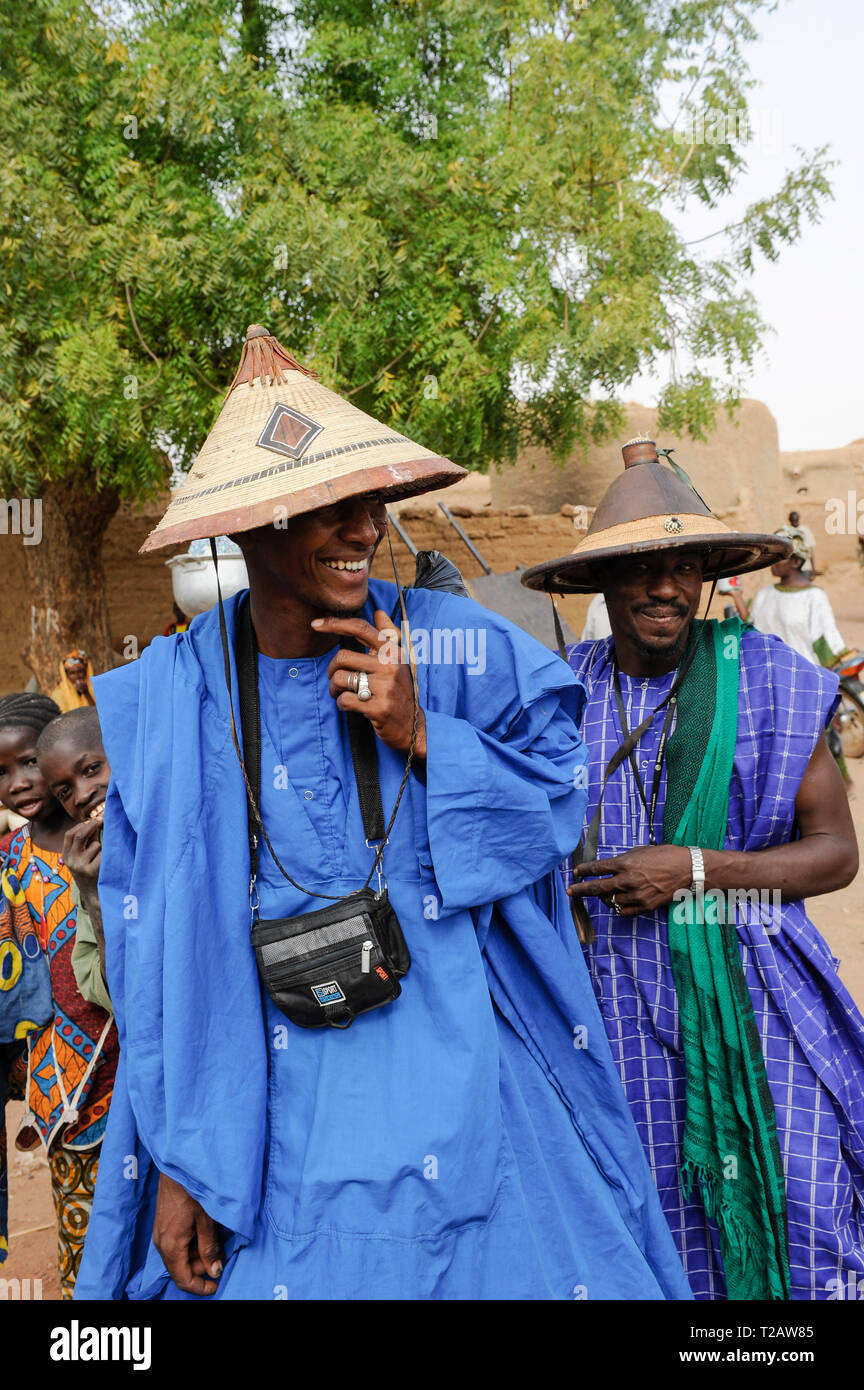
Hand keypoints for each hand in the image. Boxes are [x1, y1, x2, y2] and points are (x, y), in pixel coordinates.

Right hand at [62, 820, 101, 891]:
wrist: (92, 893)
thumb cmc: (89, 869)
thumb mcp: (82, 856)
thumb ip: (86, 841)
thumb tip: (95, 821)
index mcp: (65, 855)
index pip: (69, 835)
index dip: (81, 825)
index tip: (92, 819)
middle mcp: (70, 860)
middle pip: (79, 836)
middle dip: (91, 826)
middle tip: (101, 819)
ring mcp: (79, 866)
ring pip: (95, 845)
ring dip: (101, 847)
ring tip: (100, 858)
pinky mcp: (91, 871)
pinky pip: (102, 854)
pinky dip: (105, 855)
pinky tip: (103, 865)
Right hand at [153, 1172, 222, 1295]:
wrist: (177, 1165)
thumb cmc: (193, 1190)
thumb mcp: (206, 1220)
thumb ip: (210, 1248)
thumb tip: (215, 1271)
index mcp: (171, 1246)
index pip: (183, 1279)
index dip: (200, 1287)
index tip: (217, 1285)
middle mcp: (161, 1243)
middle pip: (181, 1269)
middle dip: (201, 1268)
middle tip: (220, 1256)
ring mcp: (160, 1234)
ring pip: (179, 1257)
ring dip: (197, 1256)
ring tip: (215, 1242)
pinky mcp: (163, 1225)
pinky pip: (176, 1245)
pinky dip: (191, 1246)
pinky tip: (204, 1233)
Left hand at [315, 609, 426, 756]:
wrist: (414, 727)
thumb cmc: (400, 692)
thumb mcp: (399, 662)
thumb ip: (389, 636)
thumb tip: (379, 612)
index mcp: (393, 652)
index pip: (361, 629)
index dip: (335, 624)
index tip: (316, 625)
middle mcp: (390, 667)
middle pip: (343, 657)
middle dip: (332, 670)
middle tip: (336, 680)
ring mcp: (385, 688)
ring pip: (340, 679)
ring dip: (334, 689)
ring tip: (341, 694)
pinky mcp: (378, 708)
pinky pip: (344, 700)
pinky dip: (341, 704)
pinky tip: (349, 706)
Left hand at [567, 845, 691, 916]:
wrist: (687, 869)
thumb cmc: (665, 855)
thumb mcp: (640, 851)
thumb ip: (622, 860)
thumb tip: (608, 866)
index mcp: (625, 863)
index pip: (597, 868)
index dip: (584, 871)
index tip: (576, 872)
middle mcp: (628, 880)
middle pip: (596, 888)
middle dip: (580, 889)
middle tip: (570, 891)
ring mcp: (636, 895)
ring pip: (609, 901)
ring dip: (603, 898)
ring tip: (603, 893)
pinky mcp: (644, 906)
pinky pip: (622, 911)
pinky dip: (617, 907)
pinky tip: (616, 902)